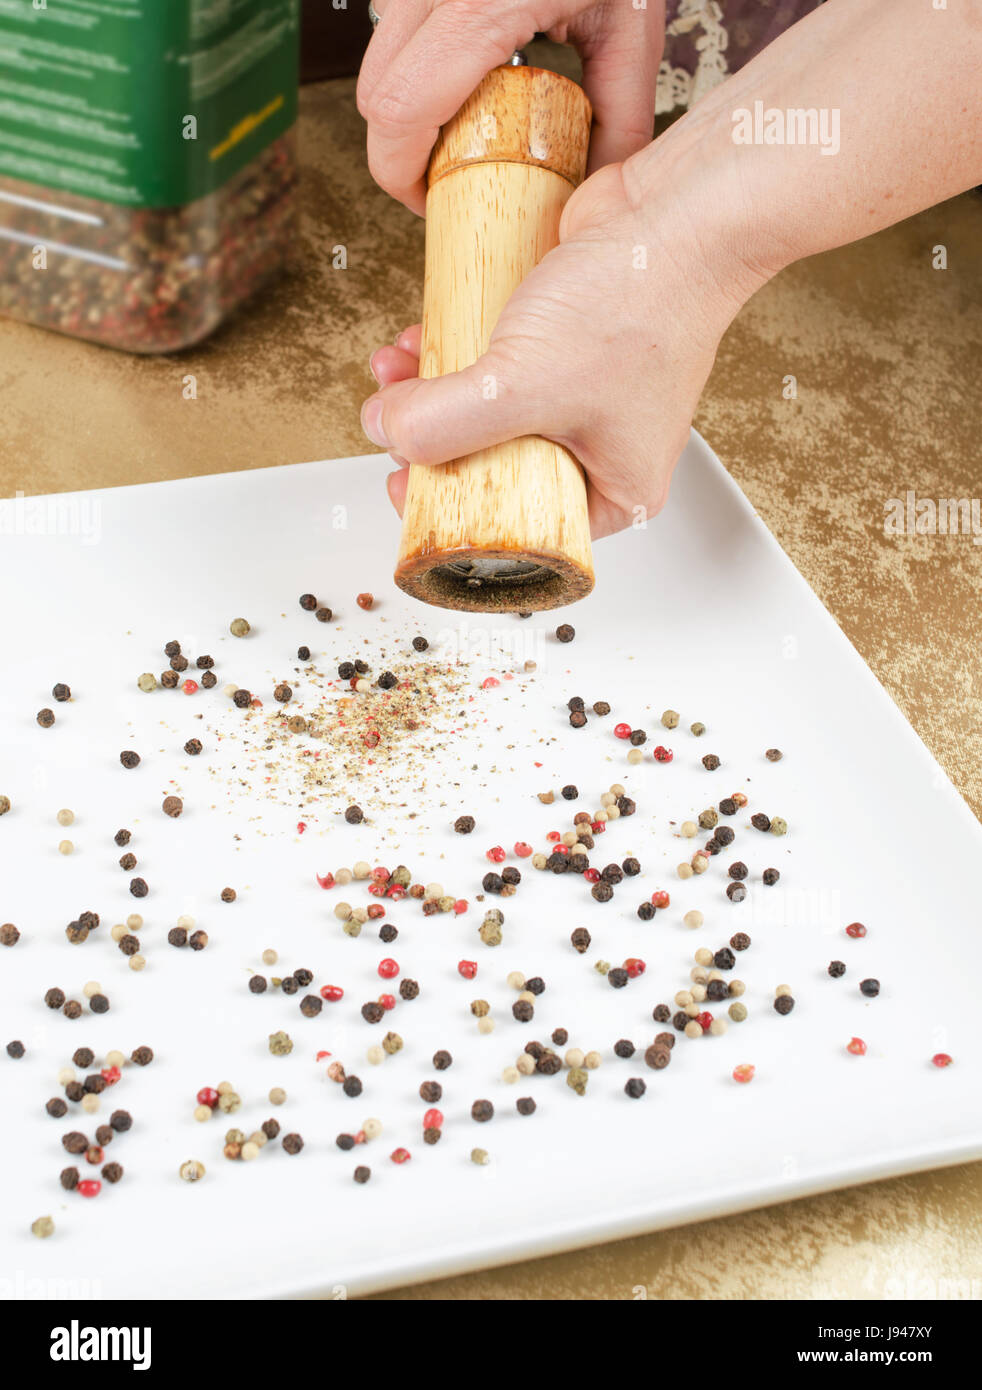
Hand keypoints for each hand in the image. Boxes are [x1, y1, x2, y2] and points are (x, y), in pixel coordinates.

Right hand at [356, 0, 663, 213]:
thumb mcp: (632, 29)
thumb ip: (618, 120)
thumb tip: (593, 193)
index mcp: (480, 2)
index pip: (398, 110)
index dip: (401, 174)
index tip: (431, 200)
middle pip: (373, 94)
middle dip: (398, 148)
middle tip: (447, 176)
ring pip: (376, 57)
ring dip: (407, 104)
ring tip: (462, 124)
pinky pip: (395, 20)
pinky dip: (418, 60)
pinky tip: (466, 71)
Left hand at [362, 157, 771, 537]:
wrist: (676, 208)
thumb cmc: (643, 303)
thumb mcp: (524, 385)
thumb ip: (445, 422)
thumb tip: (387, 432)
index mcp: (617, 488)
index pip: (522, 529)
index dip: (456, 514)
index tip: (409, 492)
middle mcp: (601, 448)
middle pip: (496, 471)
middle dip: (433, 444)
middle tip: (394, 431)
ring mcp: (581, 394)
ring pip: (488, 414)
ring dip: (430, 395)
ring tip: (395, 375)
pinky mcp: (562, 343)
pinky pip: (495, 365)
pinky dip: (452, 353)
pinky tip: (419, 338)